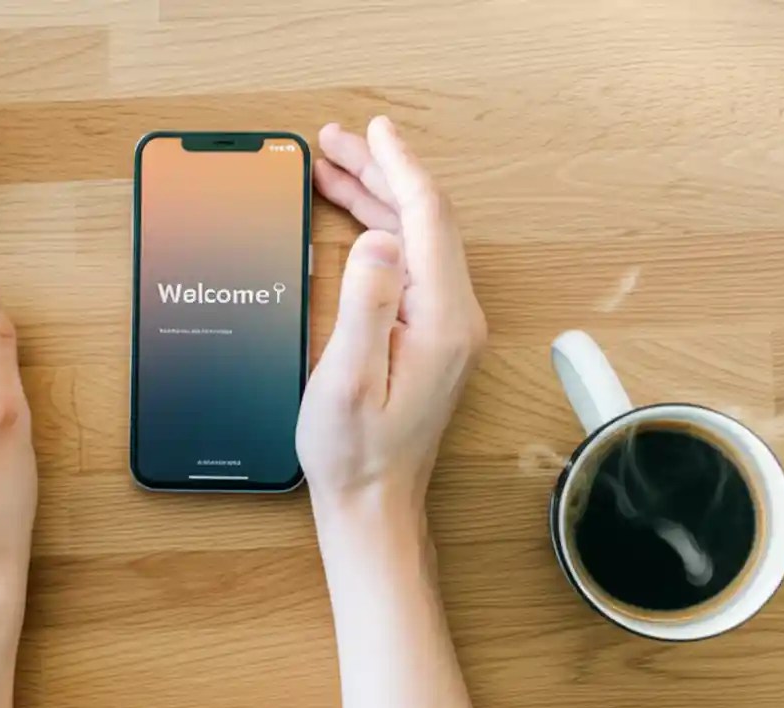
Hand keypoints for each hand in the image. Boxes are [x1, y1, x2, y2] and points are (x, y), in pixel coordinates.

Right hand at [299, 116, 486, 511]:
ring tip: (329, 168)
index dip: (399, 167)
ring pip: (413, 238)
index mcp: (441, 319)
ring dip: (375, 197)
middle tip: (332, 142)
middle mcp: (454, 315)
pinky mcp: (429, 334)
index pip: (426, 219)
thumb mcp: (344, 379)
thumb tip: (374, 239)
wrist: (374, 501)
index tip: (374, 130)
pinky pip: (407, 263)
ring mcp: (445, 324)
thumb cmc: (354, 451)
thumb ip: (362, 305)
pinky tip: (351, 220)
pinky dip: (377, 229)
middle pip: (421, 219)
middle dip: (378, 171)